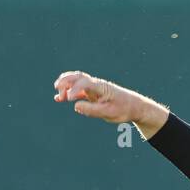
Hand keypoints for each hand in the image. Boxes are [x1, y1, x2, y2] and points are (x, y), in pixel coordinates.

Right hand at [53, 70, 168, 137]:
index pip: (85, 83)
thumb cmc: (122, 109)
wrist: (133, 106)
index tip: (69, 99)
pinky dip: (68, 93)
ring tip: (57, 94)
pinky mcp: (91, 93)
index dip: (75, 89)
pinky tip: (59, 99)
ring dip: (65, 85)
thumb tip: (75, 106)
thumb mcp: (109, 113)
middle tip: (58, 90)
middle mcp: (96, 85)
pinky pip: (77, 90)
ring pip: (76, 81)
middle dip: (66, 82)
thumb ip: (92, 110)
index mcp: (101, 87)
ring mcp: (93, 88)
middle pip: (78, 77)